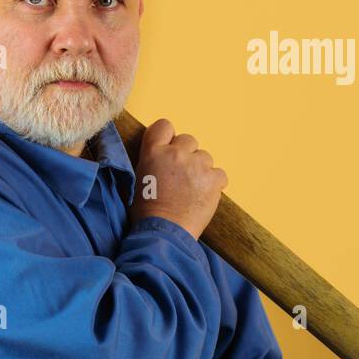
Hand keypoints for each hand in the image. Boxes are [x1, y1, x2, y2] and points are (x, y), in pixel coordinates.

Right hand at [128, 118, 227, 239]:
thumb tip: (164, 154)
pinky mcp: (213, 179)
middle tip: (181, 176)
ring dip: (201, 169)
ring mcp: (197, 165)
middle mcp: (176, 154)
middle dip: (187, 155)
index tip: (170, 149)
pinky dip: (214, 183)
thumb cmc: (148, 211)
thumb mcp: (139, 178)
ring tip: (192, 190)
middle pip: (189, 140)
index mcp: (153, 152)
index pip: (164, 126)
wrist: (164, 233)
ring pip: (205, 157)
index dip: (168, 137)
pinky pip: (219, 174)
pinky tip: (203, 196)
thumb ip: (154, 160)